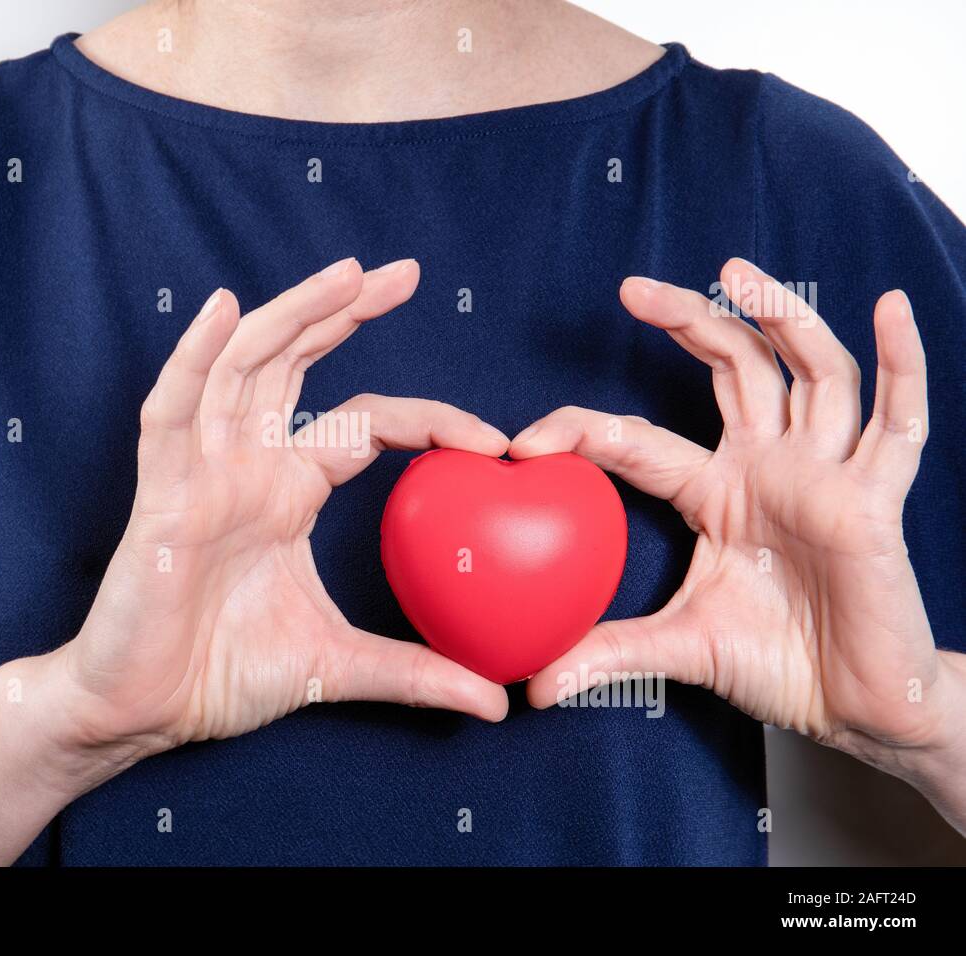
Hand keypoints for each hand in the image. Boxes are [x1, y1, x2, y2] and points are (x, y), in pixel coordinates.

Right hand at [46, 257, 508, 767]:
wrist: (144, 712)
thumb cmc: (223, 674)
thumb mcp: (338, 665)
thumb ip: (414, 672)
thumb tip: (496, 702)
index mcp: (288, 491)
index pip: (364, 425)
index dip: (426, 420)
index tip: (493, 441)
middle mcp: (247, 465)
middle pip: (295, 362)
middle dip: (344, 312)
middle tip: (404, 272)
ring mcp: (202, 470)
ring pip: (244, 367)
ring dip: (292, 314)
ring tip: (348, 274)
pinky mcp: (160, 491)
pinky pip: (171, 411)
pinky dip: (192, 359)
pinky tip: (222, 311)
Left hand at [511, 259, 965, 793]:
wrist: (855, 707)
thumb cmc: (777, 665)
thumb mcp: (680, 648)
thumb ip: (611, 654)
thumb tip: (534, 686)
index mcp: (715, 493)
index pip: (641, 440)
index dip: (585, 431)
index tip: (526, 440)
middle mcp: (769, 467)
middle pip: (733, 369)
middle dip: (688, 323)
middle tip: (632, 291)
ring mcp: (824, 475)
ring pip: (810, 374)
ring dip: (779, 318)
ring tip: (736, 273)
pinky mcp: (875, 498)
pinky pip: (897, 423)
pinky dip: (902, 364)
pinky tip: (889, 309)